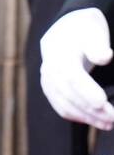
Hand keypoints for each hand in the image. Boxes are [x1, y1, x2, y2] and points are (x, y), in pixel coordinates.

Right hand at [40, 8, 113, 127]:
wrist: (65, 30)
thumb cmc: (84, 31)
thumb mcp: (93, 31)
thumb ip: (98, 45)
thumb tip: (105, 57)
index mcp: (60, 53)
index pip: (72, 76)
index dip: (86, 91)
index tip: (103, 103)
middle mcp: (50, 69)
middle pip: (69, 94)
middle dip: (92, 110)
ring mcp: (47, 80)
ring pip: (65, 105)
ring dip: (87, 117)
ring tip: (109, 124)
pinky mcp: (50, 89)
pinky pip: (61, 107)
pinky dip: (77, 116)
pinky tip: (93, 121)